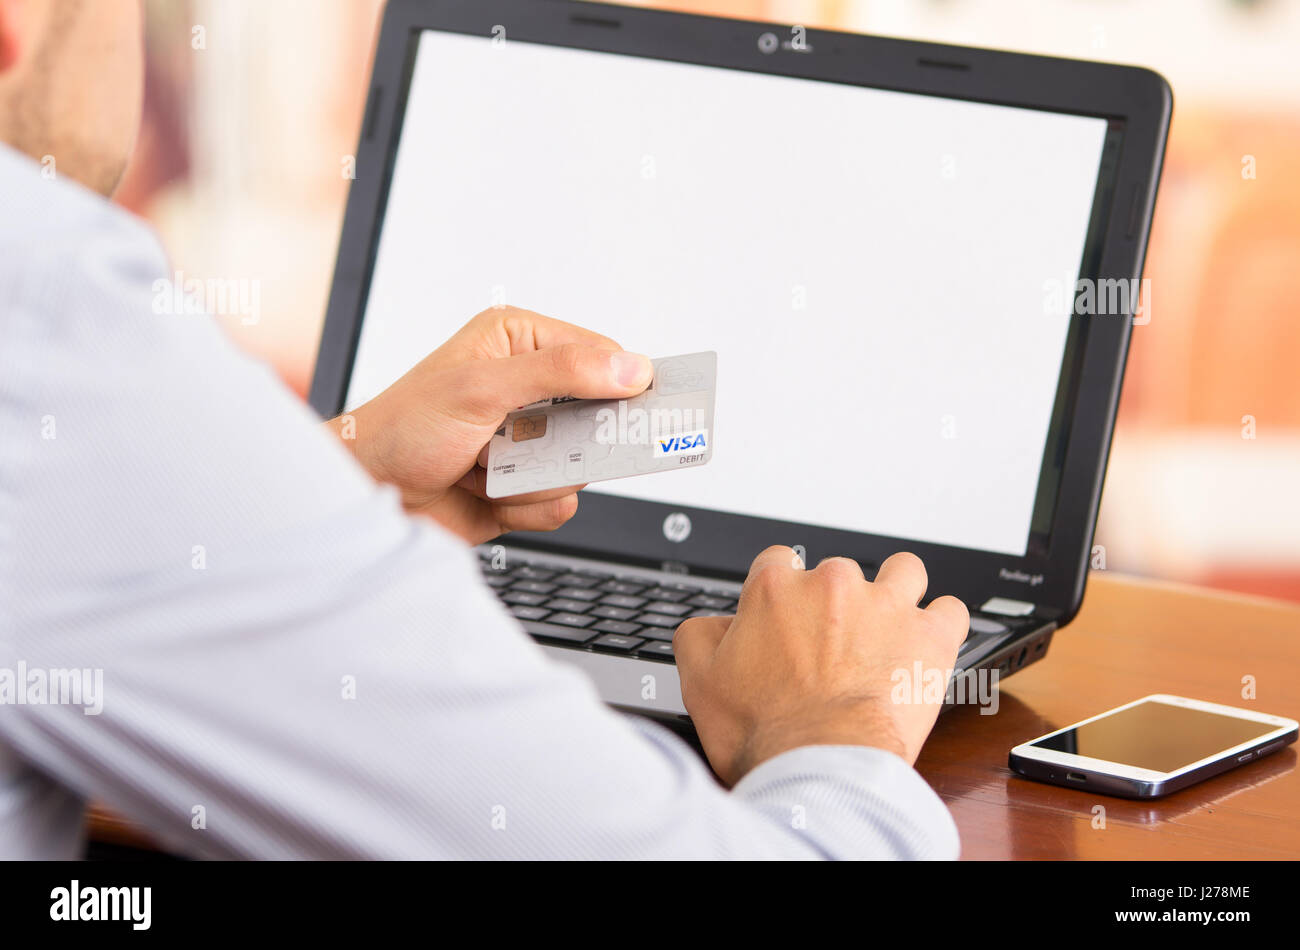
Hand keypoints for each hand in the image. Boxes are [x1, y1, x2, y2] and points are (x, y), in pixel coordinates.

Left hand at [329, 307, 652, 543]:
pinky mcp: (526, 485)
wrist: (367, 494)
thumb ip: (559, 372)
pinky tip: (489, 492)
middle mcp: (530, 389)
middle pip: (602, 416)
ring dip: (539, 477)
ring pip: (584, 466)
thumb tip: (626, 366)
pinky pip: (562, 503)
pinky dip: (526, 506)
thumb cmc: (403, 428)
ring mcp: (530, 440)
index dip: (623, 384)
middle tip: (548, 446)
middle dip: (573, 442)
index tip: (641, 407)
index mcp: (520, 343)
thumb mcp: (482, 388)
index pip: (602, 355)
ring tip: (491, 466)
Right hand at [673, 548, 968, 784]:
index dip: (783, 592)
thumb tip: (717, 624)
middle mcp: (831, 585)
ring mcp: (885, 606)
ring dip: (897, 594)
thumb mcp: (699, 681)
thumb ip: (701, 635)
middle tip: (833, 646)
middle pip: (838, 571)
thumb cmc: (764, 733)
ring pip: (903, 572)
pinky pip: (950, 610)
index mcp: (775, 589)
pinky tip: (927, 648)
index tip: (789, 618)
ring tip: (890, 629)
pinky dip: (940, 626)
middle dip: (837, 603)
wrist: (819, 767)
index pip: (779, 561)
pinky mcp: (929, 636)